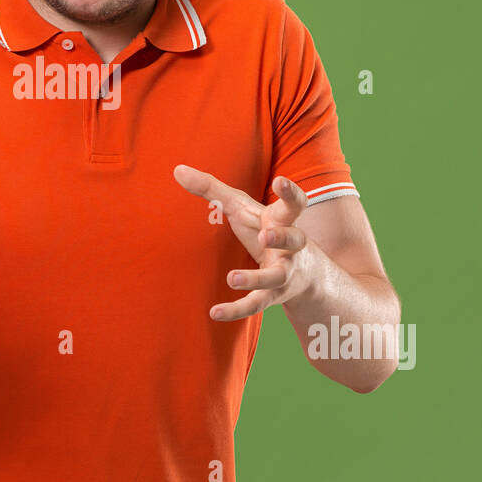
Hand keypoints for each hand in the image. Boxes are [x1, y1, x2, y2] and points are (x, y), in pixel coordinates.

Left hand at [172, 165, 310, 319]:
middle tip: (266, 234)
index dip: (290, 192)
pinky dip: (236, 310)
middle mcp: (290, 246)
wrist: (304, 275)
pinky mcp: (273, 296)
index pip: (294, 204)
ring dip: (256, 278)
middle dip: (282, 236)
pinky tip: (214, 313)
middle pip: (294, 239)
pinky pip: (256, 304)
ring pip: (275, 277)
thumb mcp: (240, 208)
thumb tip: (177, 169)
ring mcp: (284, 272)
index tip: (280, 181)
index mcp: (283, 220)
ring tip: (233, 278)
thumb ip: (210, 188)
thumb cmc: (263, 228)